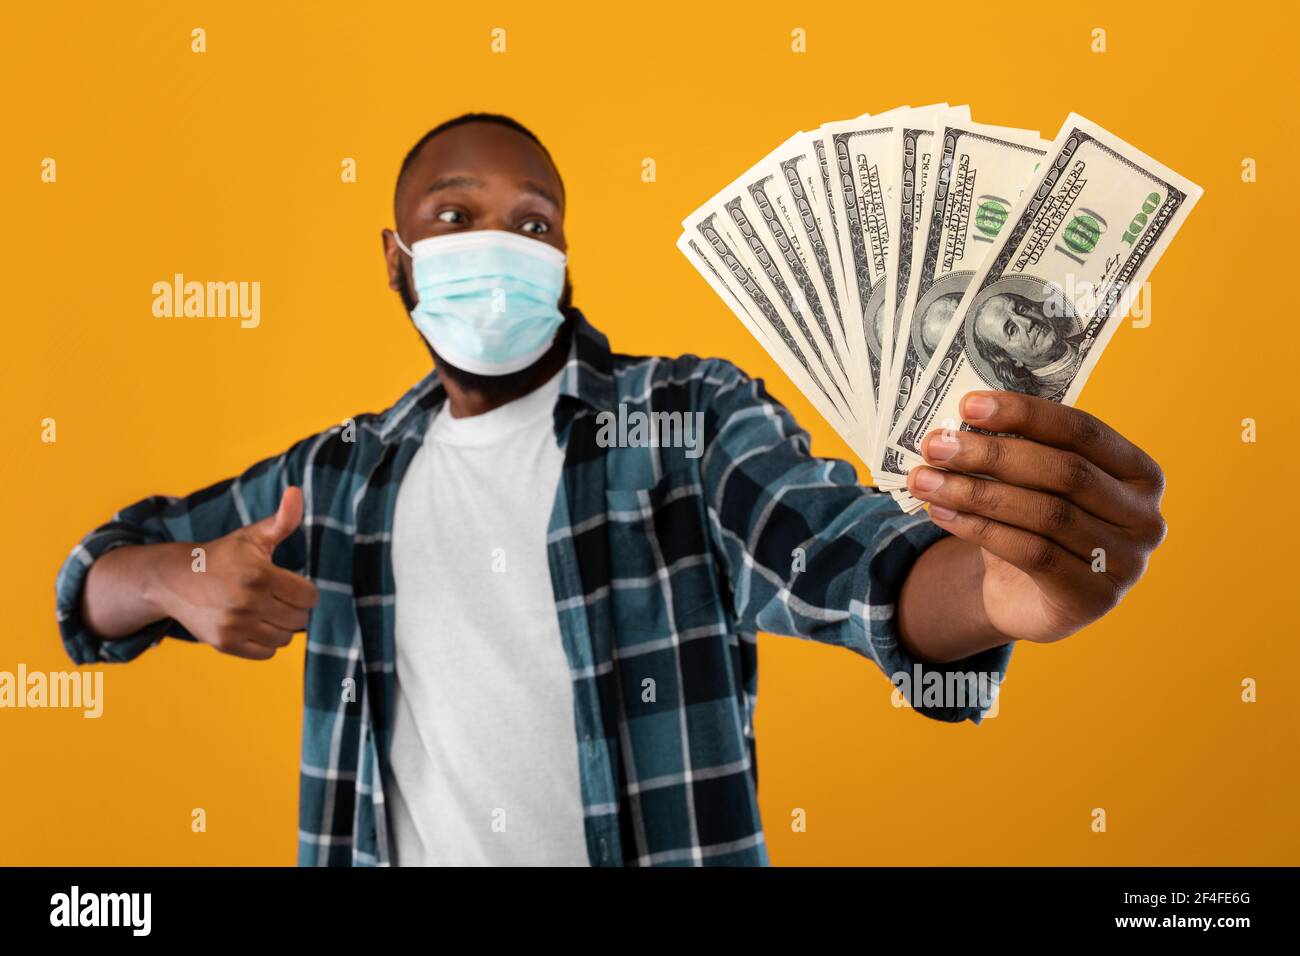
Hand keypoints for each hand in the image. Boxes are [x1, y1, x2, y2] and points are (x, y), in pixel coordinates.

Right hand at [155, 487, 318, 658]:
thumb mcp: (253, 535)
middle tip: (274, 596)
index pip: (308, 596)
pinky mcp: (224, 644)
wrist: (174, 578)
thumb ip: (283, 519)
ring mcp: (234, 626)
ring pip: (285, 638)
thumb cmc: (223, 555)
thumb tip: (297, 491)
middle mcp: (246, 603)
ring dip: (280, 625)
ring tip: (263, 609)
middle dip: (293, 607)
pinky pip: (266, 653)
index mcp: (258, 575)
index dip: (303, 589)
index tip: (288, 582)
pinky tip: (253, 624)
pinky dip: (265, 641)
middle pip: (299, 619)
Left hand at [905, 391, 1166, 644]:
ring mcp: (1125, 563)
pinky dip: (979, 528)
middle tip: (936, 445)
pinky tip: (939, 511)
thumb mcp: (1031, 484)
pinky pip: (1031, 554)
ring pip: (1044, 515)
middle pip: (1064, 472)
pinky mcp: (1092, 598)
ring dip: (975, 493)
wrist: (1027, 599)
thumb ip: (1016, 451)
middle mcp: (1144, 517)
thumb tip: (961, 422)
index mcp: (1140, 473)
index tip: (969, 405)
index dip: (1026, 414)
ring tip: (924, 479)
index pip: (1084, 431)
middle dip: (993, 455)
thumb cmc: (1033, 524)